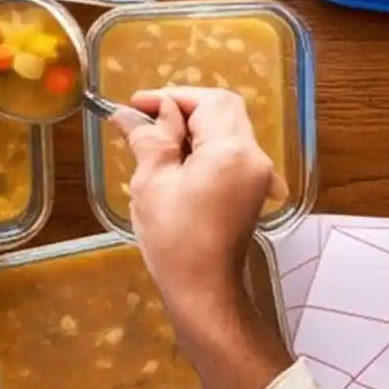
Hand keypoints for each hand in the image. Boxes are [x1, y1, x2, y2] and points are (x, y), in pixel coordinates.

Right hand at [113, 87, 290, 388]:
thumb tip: (130, 114)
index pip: (207, 101)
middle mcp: (254, 156)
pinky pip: (230, 152)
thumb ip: (148, 138)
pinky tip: (176, 162)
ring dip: (192, 127)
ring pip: (227, 130)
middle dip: (183, 109)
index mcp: (231, 150)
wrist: (205, 290)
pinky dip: (204, 147)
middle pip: (223, 110)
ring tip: (155, 142)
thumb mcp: (152, 182)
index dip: (170, 97)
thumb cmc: (174, 238)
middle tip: (145, 120)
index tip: (136, 106)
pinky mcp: (253, 190)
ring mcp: (258, 175)